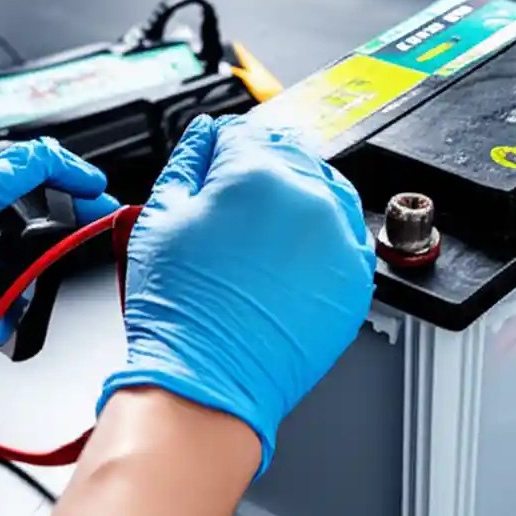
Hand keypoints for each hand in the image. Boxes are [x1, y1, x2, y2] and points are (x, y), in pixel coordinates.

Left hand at [0, 138, 118, 423]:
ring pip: (28, 269)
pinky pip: (17, 307)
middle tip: (77, 237)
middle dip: (40, 241)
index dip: (59, 173)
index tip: (92, 185)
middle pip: (31, 223)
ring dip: (9, 286)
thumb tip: (36, 157)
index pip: (17, 170)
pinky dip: (4, 317)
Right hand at [101, 115, 375, 475]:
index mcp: (258, 174)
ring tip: (258, 239)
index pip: (241, 133)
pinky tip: (288, 263)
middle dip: (258, 172)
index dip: (218, 148)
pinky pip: (345, 240)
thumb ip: (186, 164)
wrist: (209, 381)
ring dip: (295, 202)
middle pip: (287, 157)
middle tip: (230, 210)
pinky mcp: (356, 279)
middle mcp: (309, 199)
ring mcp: (339, 240)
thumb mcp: (160, 219)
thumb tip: (204, 138)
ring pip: (323, 193)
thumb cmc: (183, 313)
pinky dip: (321, 241)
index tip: (212, 165)